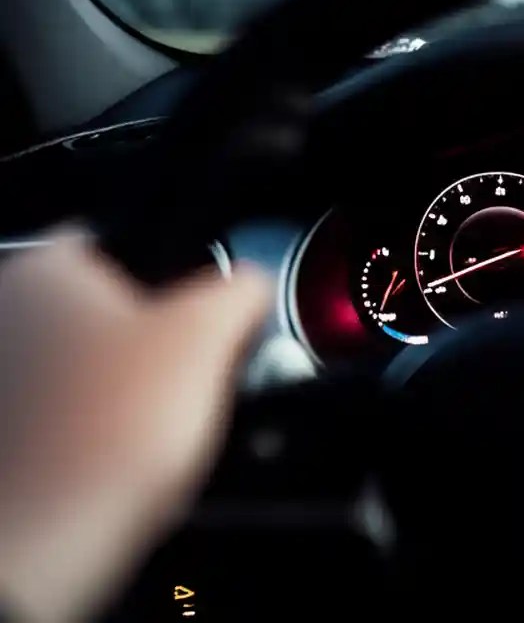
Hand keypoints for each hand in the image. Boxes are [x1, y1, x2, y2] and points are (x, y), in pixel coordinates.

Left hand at [0, 231, 269, 621]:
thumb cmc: (112, 426)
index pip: (106, 238)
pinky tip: (120, 453)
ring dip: (117, 386)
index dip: (162, 268)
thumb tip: (252, 285)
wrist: (52, 532)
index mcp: (43, 271)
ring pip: (79, 366)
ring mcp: (1, 380)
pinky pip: (64, 418)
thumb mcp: (208, 334)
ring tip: (154, 418)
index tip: (192, 304)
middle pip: (95, 307)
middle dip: (142, 334)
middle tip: (184, 367)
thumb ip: (241, 290)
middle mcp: (4, 317)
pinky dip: (92, 430)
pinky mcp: (9, 436)